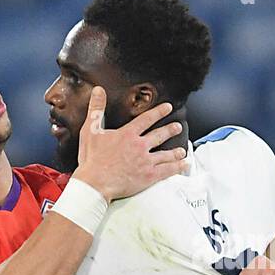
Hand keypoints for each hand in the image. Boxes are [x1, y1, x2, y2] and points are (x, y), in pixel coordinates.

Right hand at [74, 87, 187, 201]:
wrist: (95, 183)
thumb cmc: (91, 159)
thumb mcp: (90, 131)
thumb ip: (96, 109)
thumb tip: (98, 91)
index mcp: (128, 134)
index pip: (146, 119)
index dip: (158, 112)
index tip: (167, 107)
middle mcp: (140, 146)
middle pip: (159, 135)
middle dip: (170, 130)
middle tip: (177, 127)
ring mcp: (146, 161)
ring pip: (166, 154)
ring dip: (175, 151)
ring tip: (182, 150)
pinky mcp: (148, 176)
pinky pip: (167, 170)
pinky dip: (177, 167)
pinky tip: (184, 165)